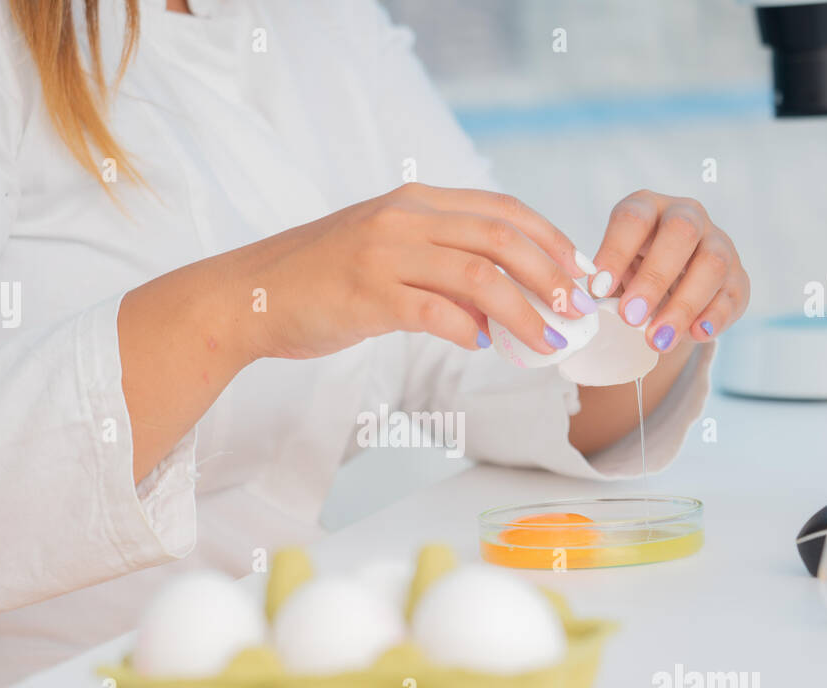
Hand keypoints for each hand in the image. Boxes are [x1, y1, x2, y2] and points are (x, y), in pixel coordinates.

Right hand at [228, 182, 598, 360]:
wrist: (249, 295)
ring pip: (478, 275)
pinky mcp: (368, 296)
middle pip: (500, 237)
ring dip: (523, 312)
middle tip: (575, 311)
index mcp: (412, 202)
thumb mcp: (382, 252)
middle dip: (550, 275)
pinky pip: (436, 313)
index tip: (577, 272)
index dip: (548, 239)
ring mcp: (384, 255)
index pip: (500, 208)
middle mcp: (403, 219)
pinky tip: (483, 346)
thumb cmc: (318, 280)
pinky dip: (469, 331)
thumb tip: (494, 313)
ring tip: (547, 341)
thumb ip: (436, 268)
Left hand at [584, 190, 748, 352]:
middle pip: (681, 233)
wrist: (670, 292)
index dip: (616, 252)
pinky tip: (696, 334)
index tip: (599, 288)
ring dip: (683, 305)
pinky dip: (714, 317)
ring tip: (657, 339)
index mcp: (649, 208)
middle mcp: (688, 217)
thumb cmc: (633, 274)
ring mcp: (719, 245)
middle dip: (654, 277)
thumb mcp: (614, 271)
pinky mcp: (738, 279)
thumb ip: (606, 283)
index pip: (634, 218)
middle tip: (630, 316)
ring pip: (712, 264)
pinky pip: (732, 295)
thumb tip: (594, 302)